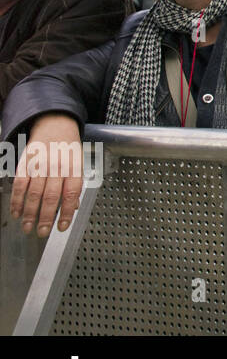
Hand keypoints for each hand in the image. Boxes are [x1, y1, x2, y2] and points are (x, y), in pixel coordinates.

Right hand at [9, 113, 83, 236]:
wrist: (55, 125)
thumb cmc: (68, 149)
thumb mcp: (79, 164)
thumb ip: (75, 185)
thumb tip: (73, 208)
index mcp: (74, 168)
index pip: (71, 193)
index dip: (66, 212)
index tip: (62, 227)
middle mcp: (57, 166)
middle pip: (51, 195)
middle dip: (45, 217)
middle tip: (41, 232)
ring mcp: (40, 164)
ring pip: (33, 192)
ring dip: (29, 213)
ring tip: (27, 227)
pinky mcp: (25, 162)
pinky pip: (20, 184)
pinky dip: (17, 200)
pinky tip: (16, 212)